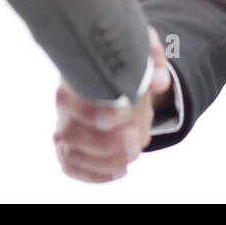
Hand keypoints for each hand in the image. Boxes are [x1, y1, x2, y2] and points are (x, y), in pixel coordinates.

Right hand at [53, 26, 171, 182]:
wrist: (114, 70)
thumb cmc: (124, 58)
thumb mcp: (140, 50)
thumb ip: (152, 59)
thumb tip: (159, 81)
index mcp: (75, 78)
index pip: (69, 98)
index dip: (89, 112)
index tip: (116, 117)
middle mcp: (66, 105)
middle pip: (71, 133)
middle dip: (104, 144)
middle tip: (135, 137)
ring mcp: (67, 128)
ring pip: (73, 155)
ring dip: (105, 161)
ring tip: (135, 152)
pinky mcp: (72, 146)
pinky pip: (73, 168)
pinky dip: (96, 174)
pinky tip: (121, 169)